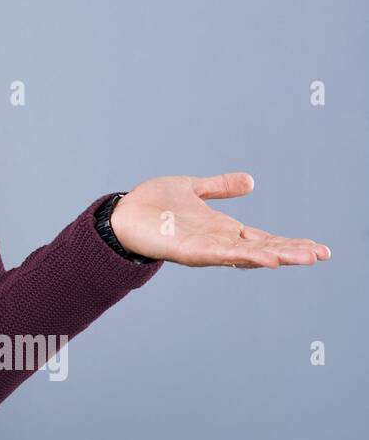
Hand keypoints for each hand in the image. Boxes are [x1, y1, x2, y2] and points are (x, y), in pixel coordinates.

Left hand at [108, 172, 329, 267]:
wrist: (119, 214)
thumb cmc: (151, 204)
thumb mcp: (193, 189)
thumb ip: (219, 187)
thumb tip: (250, 181)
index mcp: (221, 229)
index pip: (263, 237)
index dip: (289, 243)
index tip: (318, 248)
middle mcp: (216, 241)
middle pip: (261, 248)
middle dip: (291, 252)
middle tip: (321, 254)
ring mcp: (203, 248)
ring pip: (246, 254)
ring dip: (274, 256)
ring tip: (303, 258)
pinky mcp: (186, 250)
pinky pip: (218, 254)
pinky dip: (241, 256)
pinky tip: (262, 257)